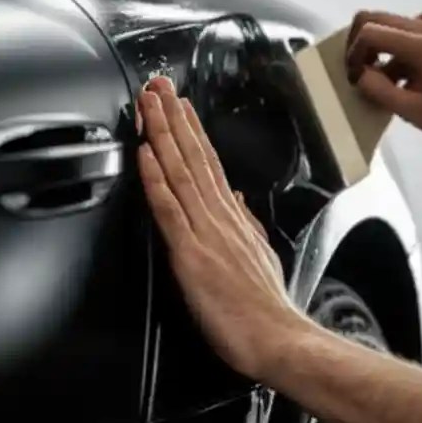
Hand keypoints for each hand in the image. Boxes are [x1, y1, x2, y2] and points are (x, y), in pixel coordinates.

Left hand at [136, 76, 312, 380]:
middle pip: (192, 156)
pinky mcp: (191, 253)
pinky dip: (155, 178)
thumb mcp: (260, 253)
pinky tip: (145, 154)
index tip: (179, 103)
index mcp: (232, 216)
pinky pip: (169, 208)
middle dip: (172, 117)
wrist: (276, 337)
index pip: (208, 162)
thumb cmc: (265, 306)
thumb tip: (238, 199)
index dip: (191, 129)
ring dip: (161, 134)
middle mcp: (218, 215)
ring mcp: (205, 231)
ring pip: (179, 171)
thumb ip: (246, 223)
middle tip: (157, 84)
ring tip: (148, 105)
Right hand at [345, 10, 421, 141]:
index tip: (354, 79)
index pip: (369, 32)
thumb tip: (359, 75)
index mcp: (420, 45)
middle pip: (372, 17)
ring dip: (371, 48)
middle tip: (356, 72)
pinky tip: (393, 75)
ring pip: (383, 24)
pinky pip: (397, 32)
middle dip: (356, 44)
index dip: (354, 54)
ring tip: (374, 78)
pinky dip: (386, 50)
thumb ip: (379, 91)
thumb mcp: (411, 110)